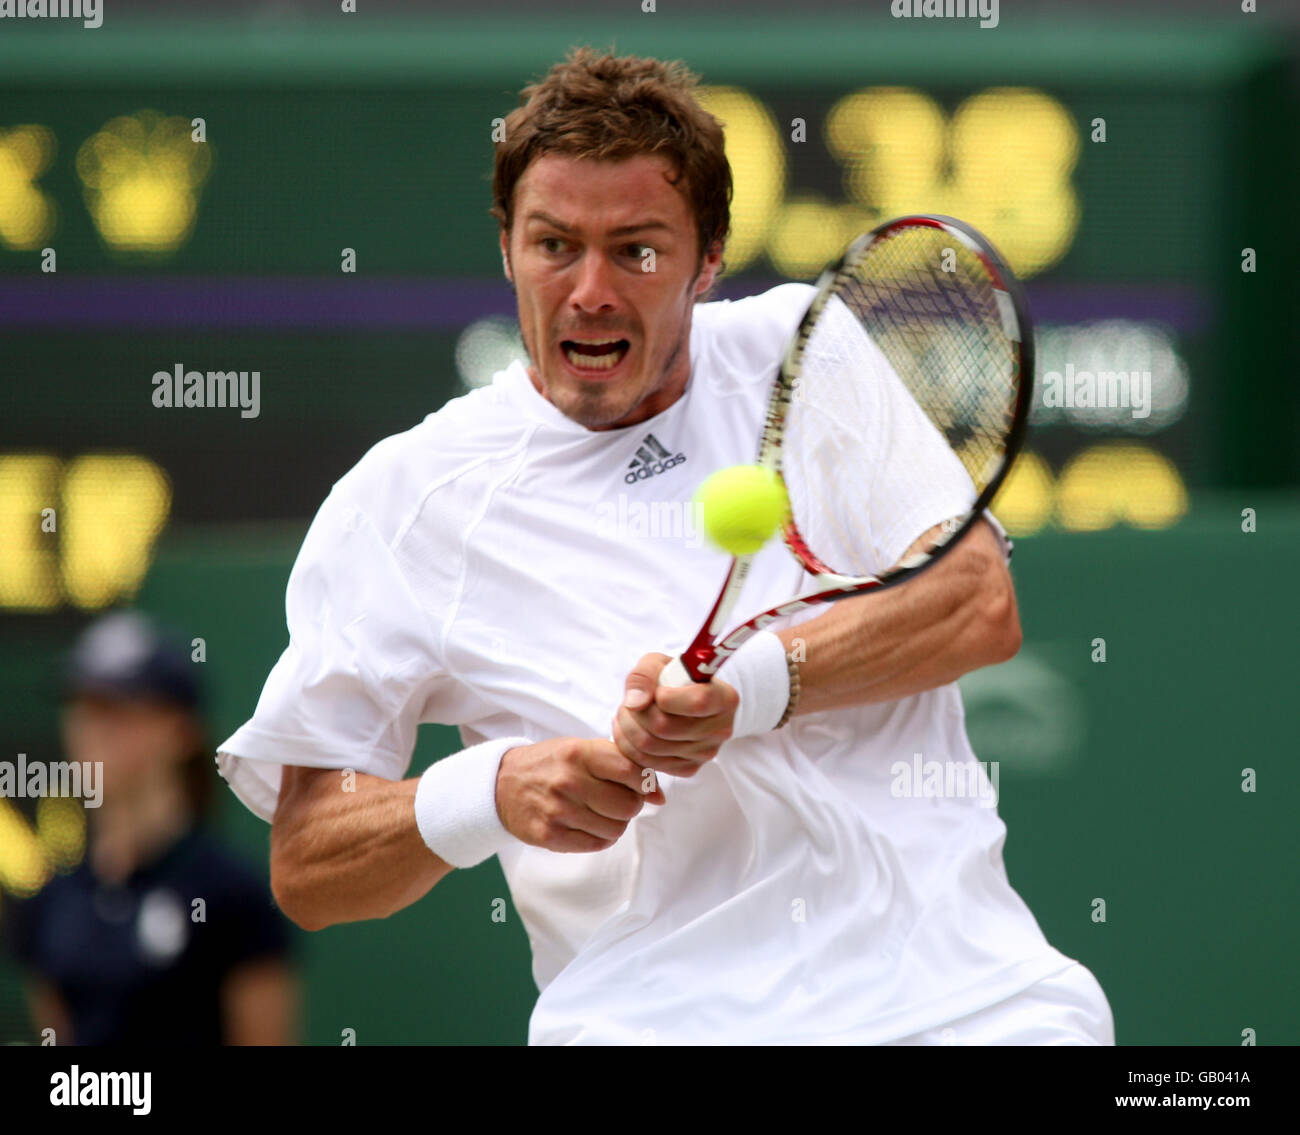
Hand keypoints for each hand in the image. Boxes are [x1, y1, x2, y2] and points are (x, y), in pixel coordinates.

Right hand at [495, 737, 664, 852]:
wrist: (500, 784)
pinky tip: (588, 824)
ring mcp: (557, 810)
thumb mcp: (582, 750)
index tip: (638, 784)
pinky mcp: (549, 835)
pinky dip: (600, 837)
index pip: (632, 771)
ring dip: (616, 823)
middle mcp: (568, 781)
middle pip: (628, 806)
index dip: (643, 781)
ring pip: (615, 829)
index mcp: (579, 752)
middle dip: (631, 806)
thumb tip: (659, 796)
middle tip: (618, 800)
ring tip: (600, 812)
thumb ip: (622, 765)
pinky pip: (596, 844)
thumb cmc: (551, 764)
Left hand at [612, 652, 738, 779]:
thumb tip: (635, 703)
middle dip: (636, 713)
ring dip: (627, 729)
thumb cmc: (674, 679)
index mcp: (724, 699)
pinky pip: (648, 763)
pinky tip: (632, 731)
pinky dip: (630, 747)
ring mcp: (706, 753)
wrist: (682, 701)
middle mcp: (721, 729)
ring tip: (627, 715)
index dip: (666, 697)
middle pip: (665, 727)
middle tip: (627, 703)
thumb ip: (645, 675)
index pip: (697, 702)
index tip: (657, 692)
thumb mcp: (660, 664)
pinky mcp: (689, 768)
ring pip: (651, 747)